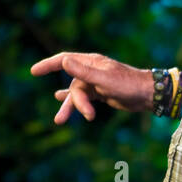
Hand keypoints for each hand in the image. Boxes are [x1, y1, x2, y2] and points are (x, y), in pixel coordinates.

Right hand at [30, 51, 153, 123]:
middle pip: (73, 86)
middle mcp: (91, 70)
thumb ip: (84, 72)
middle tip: (69, 118)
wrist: (148, 94)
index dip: (48, 65)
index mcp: (91, 62)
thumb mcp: (104, 80)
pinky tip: (62, 102)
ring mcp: (96, 81)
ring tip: (59, 121)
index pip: (64, 60)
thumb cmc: (129, 85)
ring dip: (72, 107)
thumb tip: (64, 61)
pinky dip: (76, 102)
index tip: (33, 71)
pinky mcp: (102, 92)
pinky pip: (84, 97)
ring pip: (78, 94)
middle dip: (72, 103)